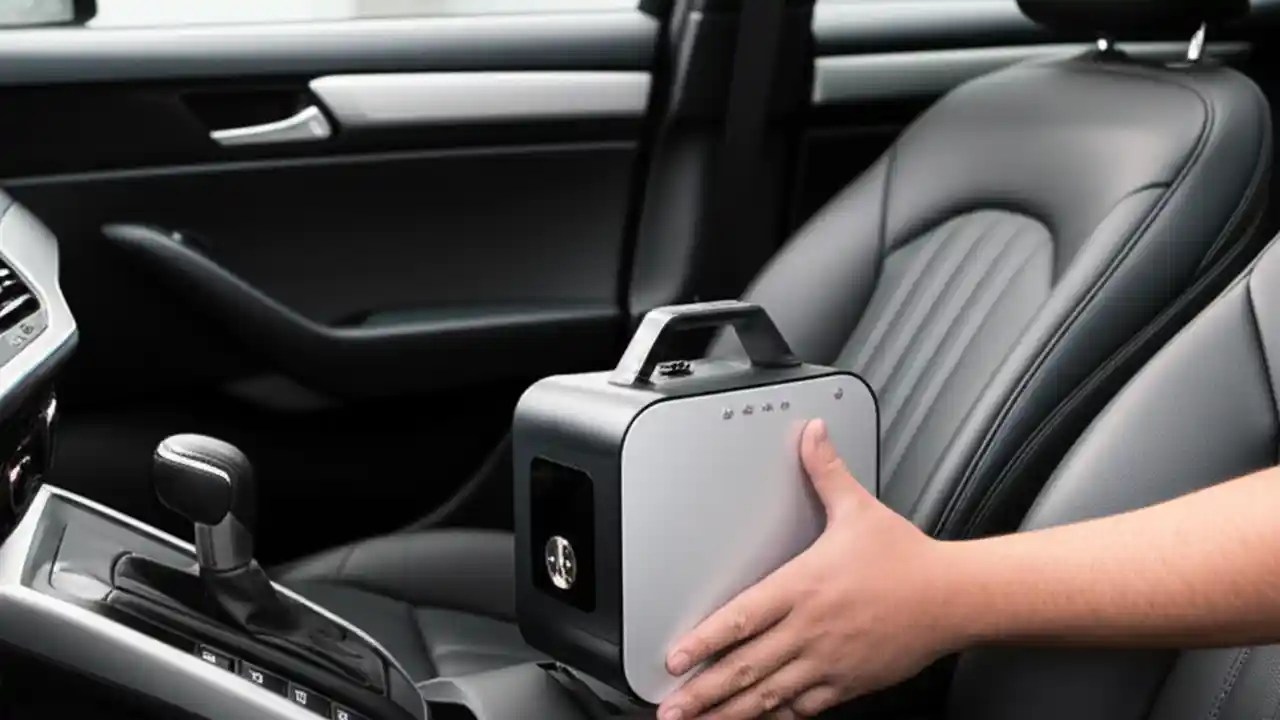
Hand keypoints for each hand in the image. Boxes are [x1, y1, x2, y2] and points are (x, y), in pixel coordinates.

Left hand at [657, 419, 961, 719]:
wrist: (954, 598)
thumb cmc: (907, 559)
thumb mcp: (858, 508)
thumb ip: (824, 471)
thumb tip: (811, 434)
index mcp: (803, 587)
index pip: (741, 618)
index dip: (704, 641)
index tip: (675, 659)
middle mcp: (809, 629)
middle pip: (745, 667)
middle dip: (703, 692)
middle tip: (670, 709)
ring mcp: (827, 661)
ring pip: (768, 694)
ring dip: (729, 712)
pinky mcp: (847, 683)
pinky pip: (802, 707)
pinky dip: (774, 716)